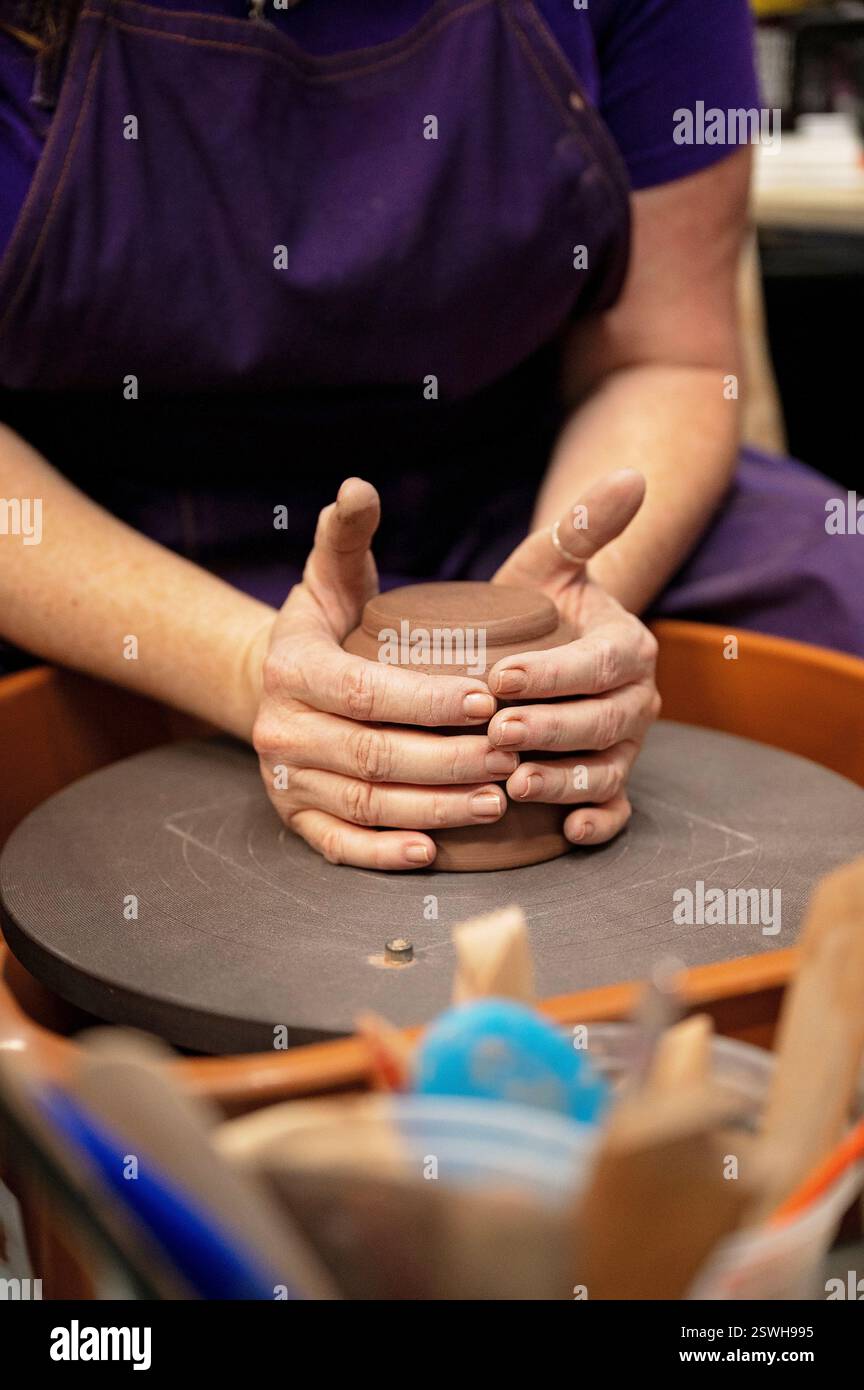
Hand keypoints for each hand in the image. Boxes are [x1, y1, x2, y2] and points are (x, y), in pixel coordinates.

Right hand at [252, 479, 513, 868]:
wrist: (276, 684)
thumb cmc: (327, 625)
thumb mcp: (335, 576)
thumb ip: (348, 536)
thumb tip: (360, 486)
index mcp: (293, 668)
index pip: (365, 691)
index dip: (428, 698)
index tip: (489, 697)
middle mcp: (280, 728)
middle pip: (373, 755)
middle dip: (448, 758)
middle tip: (511, 754)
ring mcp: (286, 779)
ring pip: (366, 803)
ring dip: (435, 807)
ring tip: (498, 798)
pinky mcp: (295, 818)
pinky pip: (339, 844)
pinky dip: (383, 853)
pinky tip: (432, 850)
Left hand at [487, 469, 660, 846]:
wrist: (534, 652)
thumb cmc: (533, 608)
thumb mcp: (548, 565)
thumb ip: (582, 526)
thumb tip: (631, 474)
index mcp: (629, 647)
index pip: (600, 663)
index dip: (554, 674)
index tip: (500, 677)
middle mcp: (637, 700)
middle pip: (604, 722)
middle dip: (551, 730)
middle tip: (497, 734)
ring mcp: (625, 746)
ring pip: (607, 769)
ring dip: (564, 781)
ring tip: (514, 784)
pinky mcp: (611, 785)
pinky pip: (615, 812)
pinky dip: (595, 824)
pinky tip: (565, 831)